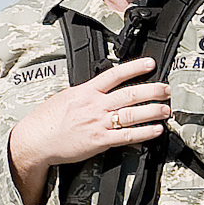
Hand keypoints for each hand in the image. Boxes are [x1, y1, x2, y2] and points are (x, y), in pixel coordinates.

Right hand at [7, 56, 173, 204]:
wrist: (36, 139)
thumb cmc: (48, 119)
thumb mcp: (67, 97)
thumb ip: (88, 92)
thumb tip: (104, 87)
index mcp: (86, 91)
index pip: (114, 74)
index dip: (134, 67)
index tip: (151, 63)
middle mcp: (94, 105)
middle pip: (129, 94)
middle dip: (152, 90)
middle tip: (167, 89)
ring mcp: (98, 123)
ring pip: (132, 114)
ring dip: (153, 111)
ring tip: (167, 109)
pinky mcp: (100, 141)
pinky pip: (127, 136)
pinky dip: (144, 133)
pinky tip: (157, 130)